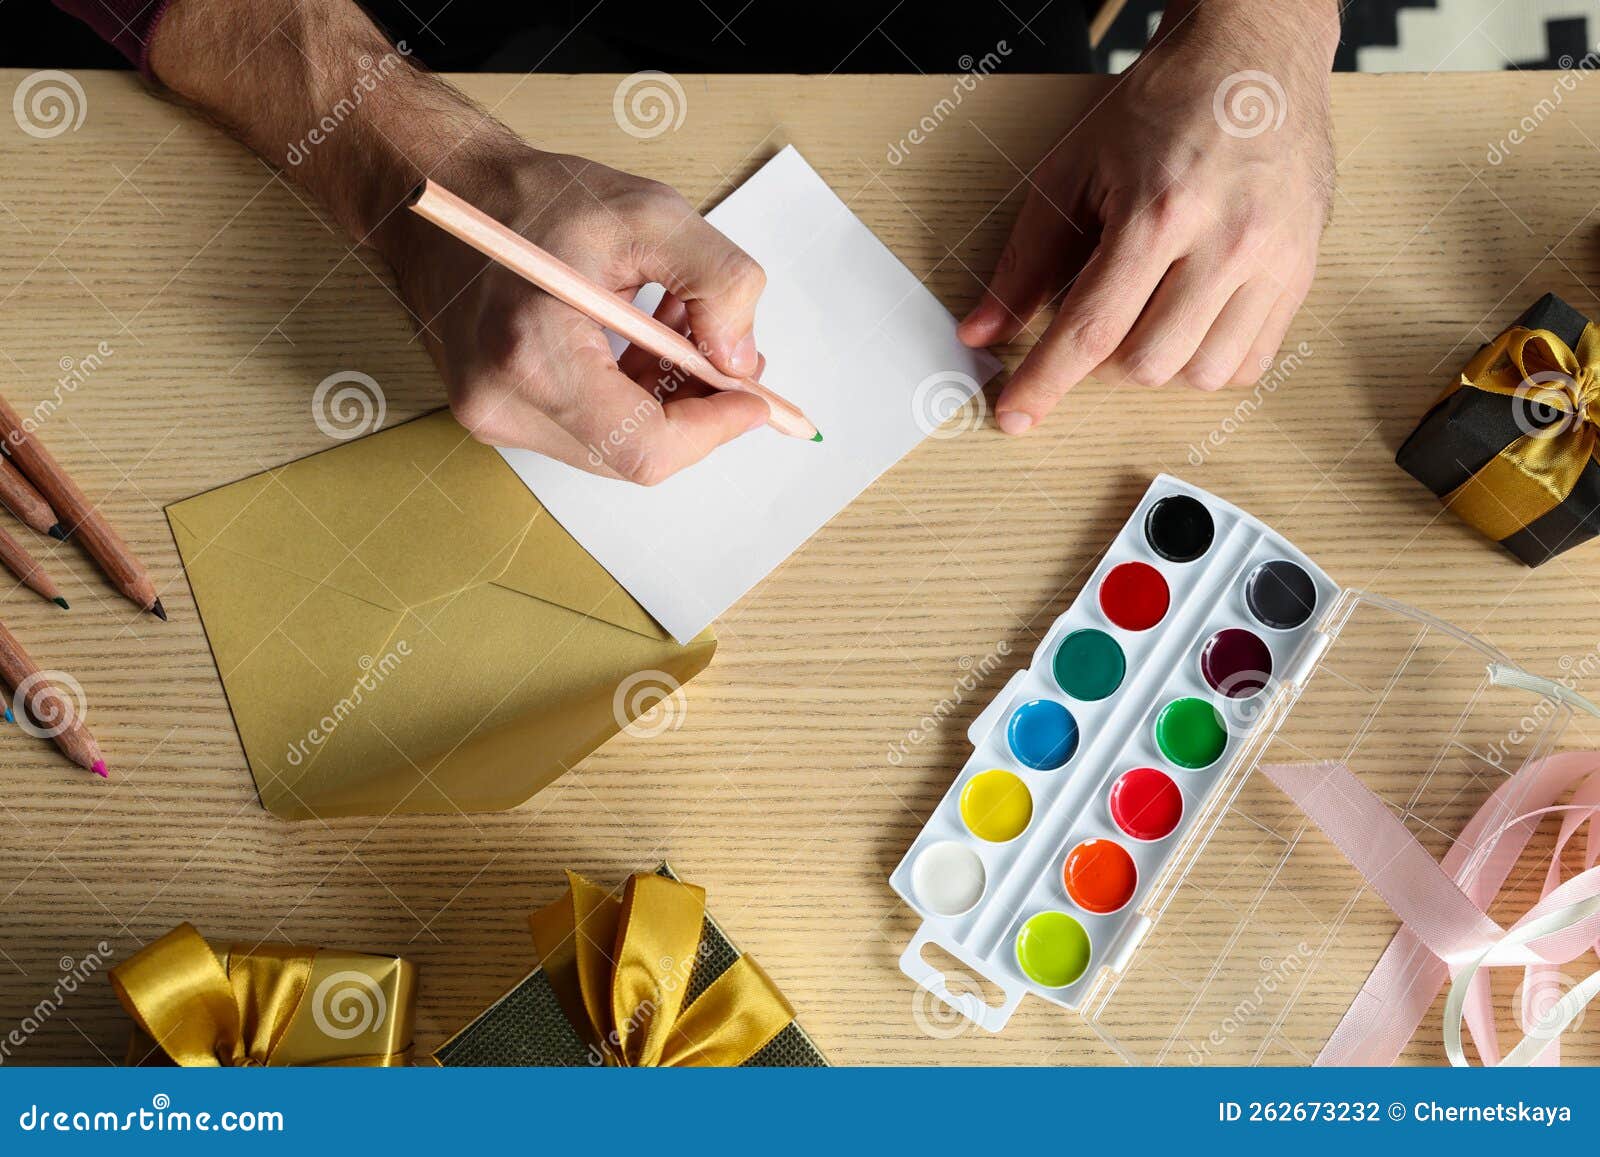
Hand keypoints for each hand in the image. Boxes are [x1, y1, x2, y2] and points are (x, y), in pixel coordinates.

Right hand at [149, 0, 768, 484]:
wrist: (439, 194)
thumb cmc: (531, 199)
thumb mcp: (649, 215)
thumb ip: (718, 284)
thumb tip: (741, 362)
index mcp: (533, 355)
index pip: (642, 447)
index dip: (713, 432)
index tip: (756, 399)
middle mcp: (503, 403)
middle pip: (633, 455)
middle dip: (696, 414)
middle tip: (732, 361)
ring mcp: (493, 416)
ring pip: (614, 448)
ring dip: (666, 405)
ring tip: (684, 332)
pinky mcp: (496, 414)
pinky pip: (586, 431)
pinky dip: (632, 399)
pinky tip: (646, 343)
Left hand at [958, 0, 1338, 433]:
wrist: (1254, 57)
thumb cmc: (1164, 105)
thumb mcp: (1073, 170)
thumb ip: (1026, 260)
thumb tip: (982, 330)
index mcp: (1161, 212)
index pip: (1093, 329)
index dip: (1046, 382)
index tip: (1016, 415)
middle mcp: (1228, 241)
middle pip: (1148, 364)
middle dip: (1105, 363)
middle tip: (1096, 319)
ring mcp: (1276, 260)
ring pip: (1204, 375)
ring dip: (1159, 365)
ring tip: (1145, 314)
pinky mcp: (1304, 270)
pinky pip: (1253, 362)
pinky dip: (1209, 360)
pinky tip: (1188, 320)